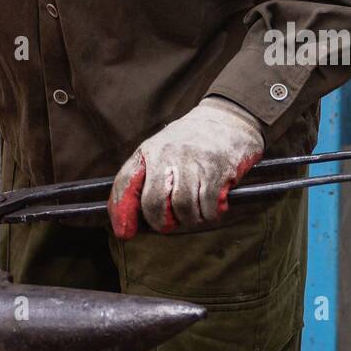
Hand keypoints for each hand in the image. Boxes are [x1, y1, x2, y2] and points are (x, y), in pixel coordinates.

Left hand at [108, 96, 264, 237]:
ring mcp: (193, 162)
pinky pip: (208, 206)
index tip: (124, 233)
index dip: (122, 210)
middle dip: (161, 222)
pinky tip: (212, 206)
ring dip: (190, 219)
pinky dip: (210, 214)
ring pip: (183, 208)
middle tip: (170, 223)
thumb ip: (148, 174)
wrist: (228, 117)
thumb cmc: (191, 139)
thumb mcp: (162, 147)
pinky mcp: (217, 169)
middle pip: (154, 202)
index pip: (127, 181)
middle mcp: (168, 155)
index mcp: (150, 150)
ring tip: (195, 212)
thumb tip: (134, 212)